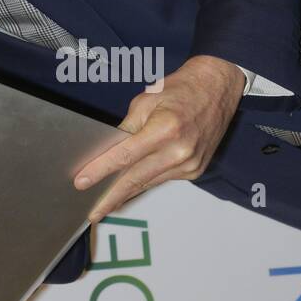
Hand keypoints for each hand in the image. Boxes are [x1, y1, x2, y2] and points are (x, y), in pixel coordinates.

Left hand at [74, 55, 244, 221]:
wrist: (217, 89)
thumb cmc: (181, 90)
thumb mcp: (145, 101)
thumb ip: (126, 129)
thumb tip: (107, 152)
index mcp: (166, 129)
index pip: (125, 156)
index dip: (101, 171)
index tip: (82, 182)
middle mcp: (180, 150)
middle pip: (136, 179)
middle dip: (111, 197)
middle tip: (93, 212)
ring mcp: (190, 163)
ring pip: (149, 182)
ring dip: (127, 192)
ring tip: (107, 203)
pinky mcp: (195, 170)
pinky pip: (163, 179)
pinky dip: (146, 182)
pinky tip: (132, 186)